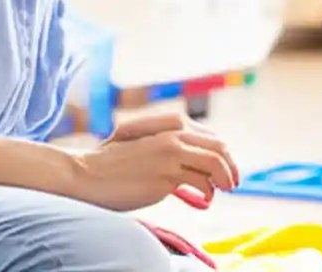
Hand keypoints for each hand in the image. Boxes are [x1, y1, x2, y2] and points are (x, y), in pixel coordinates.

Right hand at [69, 111, 239, 211]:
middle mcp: (174, 135)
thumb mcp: (144, 142)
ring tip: (225, 189)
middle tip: (233, 182)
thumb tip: (195, 161)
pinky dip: (208, 192)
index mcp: (169, 124)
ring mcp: (171, 153)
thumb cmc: (113, 163)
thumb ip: (169, 144)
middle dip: (231, 165)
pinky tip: (204, 198)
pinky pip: (201, 182)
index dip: (223, 153)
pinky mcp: (166, 175)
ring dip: (225, 177)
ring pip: (215, 162)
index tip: (226, 168)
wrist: (87, 174)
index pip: (210, 135)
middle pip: (219, 147)